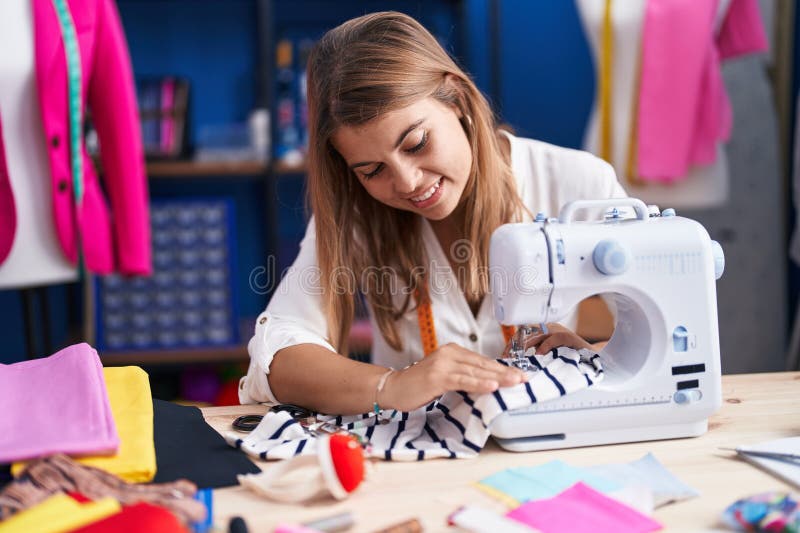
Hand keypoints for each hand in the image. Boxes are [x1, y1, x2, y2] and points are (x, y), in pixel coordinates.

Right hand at [382, 343, 526, 411]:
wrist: (393, 388)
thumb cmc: (419, 385)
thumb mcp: (445, 376)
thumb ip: (464, 376)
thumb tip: (489, 383)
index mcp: (453, 351)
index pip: (483, 361)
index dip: (503, 368)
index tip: (520, 375)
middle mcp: (449, 354)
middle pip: (483, 364)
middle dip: (505, 373)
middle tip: (524, 379)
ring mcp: (443, 364)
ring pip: (476, 371)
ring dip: (497, 378)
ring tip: (514, 382)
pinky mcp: (437, 377)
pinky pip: (463, 380)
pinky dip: (478, 383)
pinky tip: (491, 386)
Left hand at [502, 323, 592, 356]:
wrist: (593, 358)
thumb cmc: (570, 357)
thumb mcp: (548, 355)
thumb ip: (534, 356)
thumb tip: (516, 364)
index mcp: (542, 331)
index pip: (521, 334)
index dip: (511, 345)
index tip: (504, 356)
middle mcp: (549, 328)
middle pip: (525, 333)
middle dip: (514, 346)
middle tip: (508, 358)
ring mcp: (558, 331)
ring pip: (537, 334)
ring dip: (525, 346)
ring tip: (518, 357)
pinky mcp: (569, 336)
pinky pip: (554, 338)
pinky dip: (545, 346)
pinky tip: (539, 355)